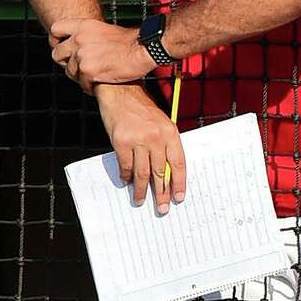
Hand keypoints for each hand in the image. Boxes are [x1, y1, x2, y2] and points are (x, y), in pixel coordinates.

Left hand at [49, 18, 153, 91]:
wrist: (144, 49)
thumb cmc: (130, 41)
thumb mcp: (104, 30)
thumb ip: (88, 36)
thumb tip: (78, 46)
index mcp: (83, 26)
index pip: (55, 30)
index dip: (56, 41)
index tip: (62, 48)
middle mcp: (79, 39)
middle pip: (57, 54)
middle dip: (66, 63)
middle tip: (78, 67)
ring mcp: (82, 55)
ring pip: (70, 72)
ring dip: (80, 77)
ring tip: (93, 77)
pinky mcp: (89, 71)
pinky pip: (82, 84)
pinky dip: (90, 87)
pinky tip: (99, 84)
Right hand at [95, 85, 185, 212]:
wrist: (121, 92)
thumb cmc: (142, 110)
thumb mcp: (161, 123)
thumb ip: (165, 145)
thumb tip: (166, 174)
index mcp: (170, 133)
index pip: (178, 163)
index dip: (179, 183)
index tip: (178, 198)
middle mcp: (156, 137)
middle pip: (160, 172)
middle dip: (162, 193)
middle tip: (162, 208)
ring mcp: (138, 140)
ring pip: (142, 173)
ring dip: (142, 190)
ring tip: (141, 201)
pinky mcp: (121, 142)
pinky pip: (125, 166)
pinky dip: (125, 177)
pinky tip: (126, 183)